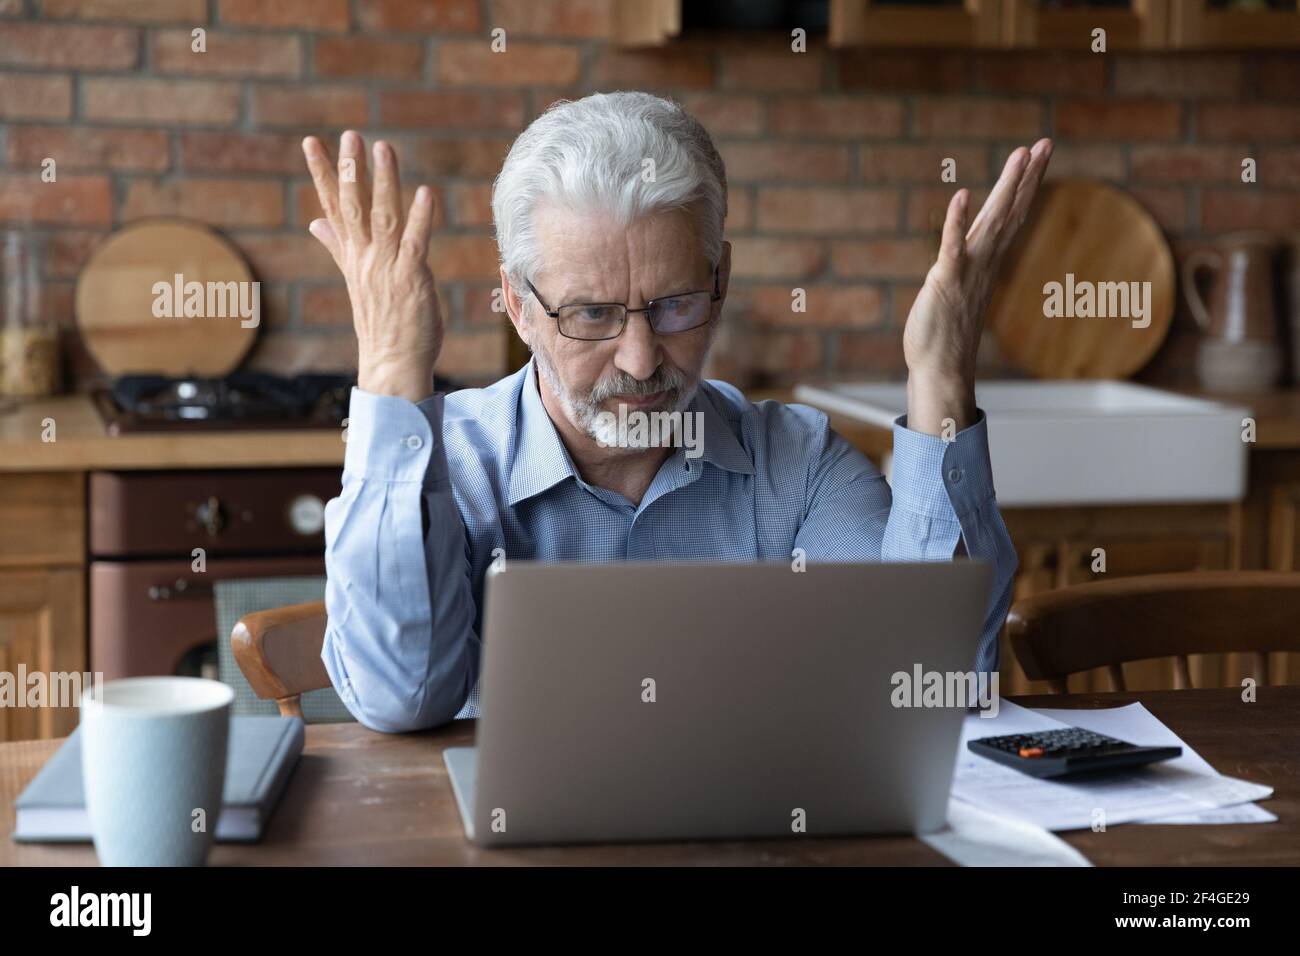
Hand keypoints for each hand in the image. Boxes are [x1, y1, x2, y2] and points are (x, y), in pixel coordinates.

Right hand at [302, 130, 441, 401]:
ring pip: (383, 217)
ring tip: (383, 148)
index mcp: (353, 256)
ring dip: (383, 182)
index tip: (311, 142)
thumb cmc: (381, 323)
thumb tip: (316, 222)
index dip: (322, 173)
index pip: (333, 207)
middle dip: (350, 169)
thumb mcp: (357, 279)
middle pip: (354, 206)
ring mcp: (386, 268)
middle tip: (349, 135)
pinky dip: (420, 217)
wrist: (391, 364)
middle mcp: (365, 258)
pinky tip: (425, 192)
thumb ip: (337, 246)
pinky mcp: (411, 278)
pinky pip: (415, 243)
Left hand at [902, 139, 1052, 433]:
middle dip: (1026, 177)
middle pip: (1010, 212)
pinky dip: (957, 222)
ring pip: (991, 222)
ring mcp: (967, 271)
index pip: (1012, 216)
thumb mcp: (959, 293)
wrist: (940, 369)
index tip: (1038, 154)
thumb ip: (966, 270)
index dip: (1026, 185)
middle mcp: (983, 262)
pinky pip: (952, 247)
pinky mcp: (945, 281)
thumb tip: (970, 256)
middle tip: (1043, 144)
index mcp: (986, 261)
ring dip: (1005, 189)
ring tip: (1021, 155)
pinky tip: (960, 196)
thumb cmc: (945, 336)